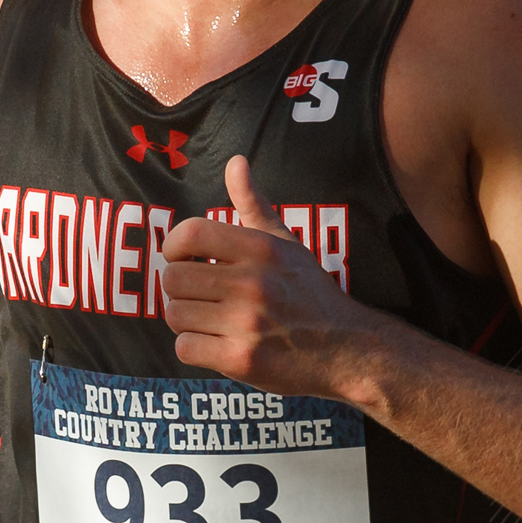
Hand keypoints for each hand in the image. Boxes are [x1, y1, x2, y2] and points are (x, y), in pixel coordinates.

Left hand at [160, 155, 384, 400]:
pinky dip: (193, 348)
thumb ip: (254, 204)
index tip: (183, 257)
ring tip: (209, 319)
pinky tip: (215, 343)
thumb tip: (235, 161)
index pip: (191, 233)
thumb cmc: (309, 292)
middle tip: (199, 294)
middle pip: (173, 278)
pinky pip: (184, 347)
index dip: (174, 246)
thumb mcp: (286, 242)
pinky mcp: (241, 361)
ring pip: (174, 315)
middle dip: (179, 288)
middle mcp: (253, 283)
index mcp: (261, 249)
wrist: (348, 349)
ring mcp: (247, 324)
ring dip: (186, 319)